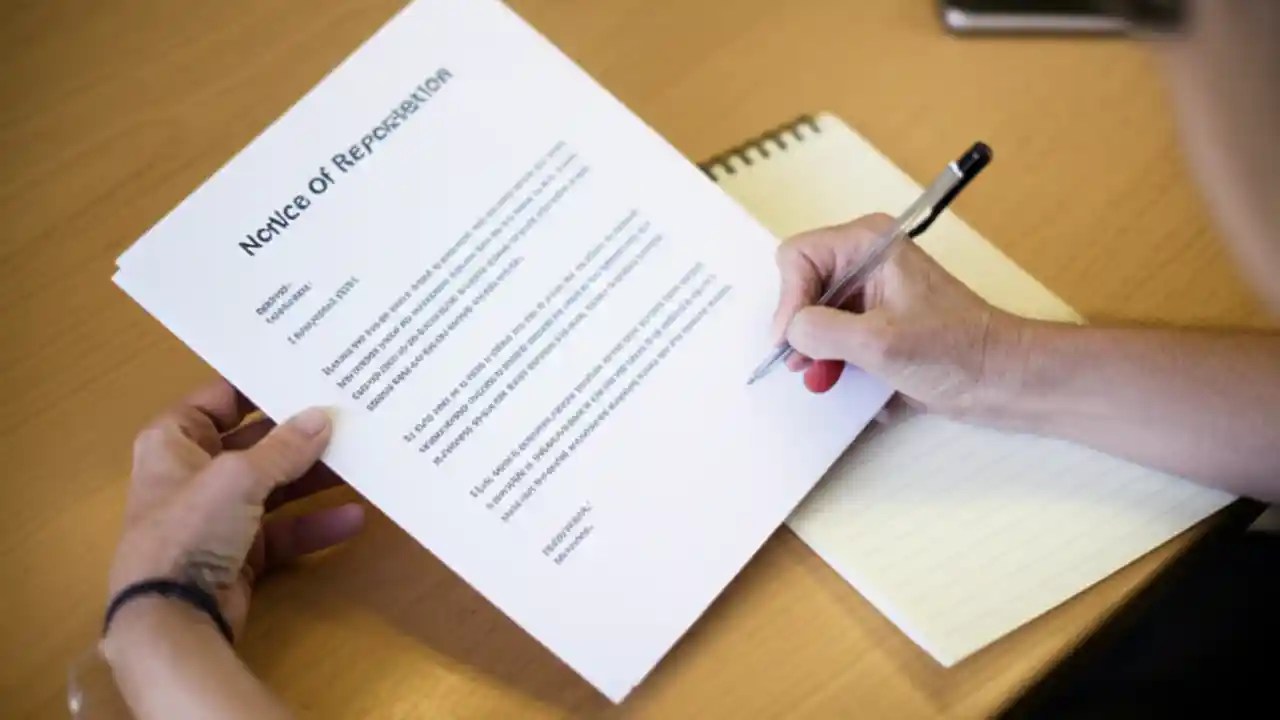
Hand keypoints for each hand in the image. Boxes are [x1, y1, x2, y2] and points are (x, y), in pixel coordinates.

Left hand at [108, 379, 364, 638]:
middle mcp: (195, 473)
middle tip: (348, 416)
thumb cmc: (190, 527)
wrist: (172, 615)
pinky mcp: (241, 552)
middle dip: (300, 435)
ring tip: (362, 462)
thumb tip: (323, 417)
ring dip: (314, 477)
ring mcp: (219, 515)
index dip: (260, 387)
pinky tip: (353, 516)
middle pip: (255, 443)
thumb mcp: (238, 476)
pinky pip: (284, 529)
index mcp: (174, 441)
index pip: (219, 399)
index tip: (307, 374)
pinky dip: (314, 523)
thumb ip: (284, 447)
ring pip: (275, 486)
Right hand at [772, 213, 1024, 417]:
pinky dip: (832, 361)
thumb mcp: (878, 342)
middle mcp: (864, 262)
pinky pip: (833, 338)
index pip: (798, 258)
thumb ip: (822, 331)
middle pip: (801, 287)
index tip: (791, 343)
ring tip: (823, 379)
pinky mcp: (874, 326)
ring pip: (814, 317)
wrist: (1002, 380)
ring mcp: (869, 295)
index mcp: (868, 244)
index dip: (789, 300)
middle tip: (802, 366)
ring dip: (813, 351)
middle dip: (799, 329)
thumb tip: (788, 334)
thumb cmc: (953, 351)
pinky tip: (845, 383)